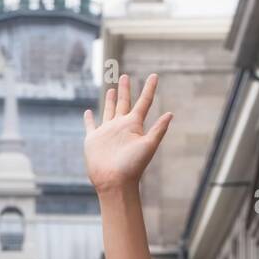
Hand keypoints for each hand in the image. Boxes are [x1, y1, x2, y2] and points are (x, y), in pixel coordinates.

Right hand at [83, 73, 172, 192]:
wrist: (115, 183)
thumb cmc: (132, 166)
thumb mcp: (148, 146)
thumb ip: (158, 130)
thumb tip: (170, 114)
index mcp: (134, 125)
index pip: (144, 103)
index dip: (150, 89)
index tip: (154, 75)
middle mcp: (121, 126)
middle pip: (124, 103)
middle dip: (126, 90)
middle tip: (125, 76)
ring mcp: (107, 132)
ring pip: (109, 111)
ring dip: (111, 100)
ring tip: (112, 90)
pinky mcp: (93, 139)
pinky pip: (91, 126)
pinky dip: (89, 119)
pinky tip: (88, 112)